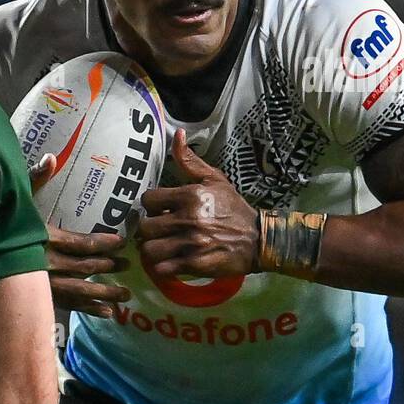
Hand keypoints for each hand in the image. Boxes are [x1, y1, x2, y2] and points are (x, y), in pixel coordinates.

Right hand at [30, 153, 130, 317]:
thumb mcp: (13, 202)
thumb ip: (33, 180)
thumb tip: (50, 157)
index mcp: (42, 239)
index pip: (79, 242)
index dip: (102, 242)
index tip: (120, 241)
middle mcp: (45, 264)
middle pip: (83, 266)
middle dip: (107, 265)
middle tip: (128, 265)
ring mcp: (41, 285)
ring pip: (80, 290)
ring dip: (104, 292)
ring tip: (125, 294)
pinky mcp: (36, 299)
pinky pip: (67, 306)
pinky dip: (88, 309)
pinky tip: (106, 313)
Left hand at [137, 128, 257, 278]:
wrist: (259, 239)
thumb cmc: (233, 208)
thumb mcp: (215, 180)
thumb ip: (190, 161)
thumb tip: (177, 134)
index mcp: (190, 196)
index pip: (148, 199)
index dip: (152, 205)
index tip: (162, 209)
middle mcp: (188, 219)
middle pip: (145, 226)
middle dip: (151, 228)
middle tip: (161, 230)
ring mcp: (190, 244)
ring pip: (149, 249)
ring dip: (154, 249)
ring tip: (164, 246)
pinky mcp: (194, 265)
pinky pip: (161, 269)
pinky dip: (163, 267)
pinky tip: (171, 261)